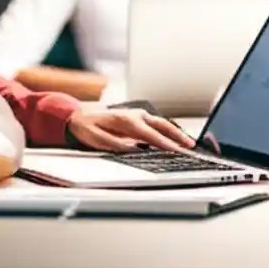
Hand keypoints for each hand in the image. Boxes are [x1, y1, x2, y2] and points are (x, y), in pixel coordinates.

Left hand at [66, 109, 196, 152]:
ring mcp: (138, 116)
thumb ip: (116, 145)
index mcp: (127, 121)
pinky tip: (173, 140)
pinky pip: (156, 126)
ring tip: (188, 144)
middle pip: (162, 126)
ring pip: (162, 124)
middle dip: (178, 136)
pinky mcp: (138, 119)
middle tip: (190, 146)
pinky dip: (168, 132)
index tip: (177, 151)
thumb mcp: (96, 139)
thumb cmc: (86, 128)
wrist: (78, 117)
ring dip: (176, 133)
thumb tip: (134, 150)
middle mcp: (135, 116)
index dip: (165, 144)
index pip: (151, 135)